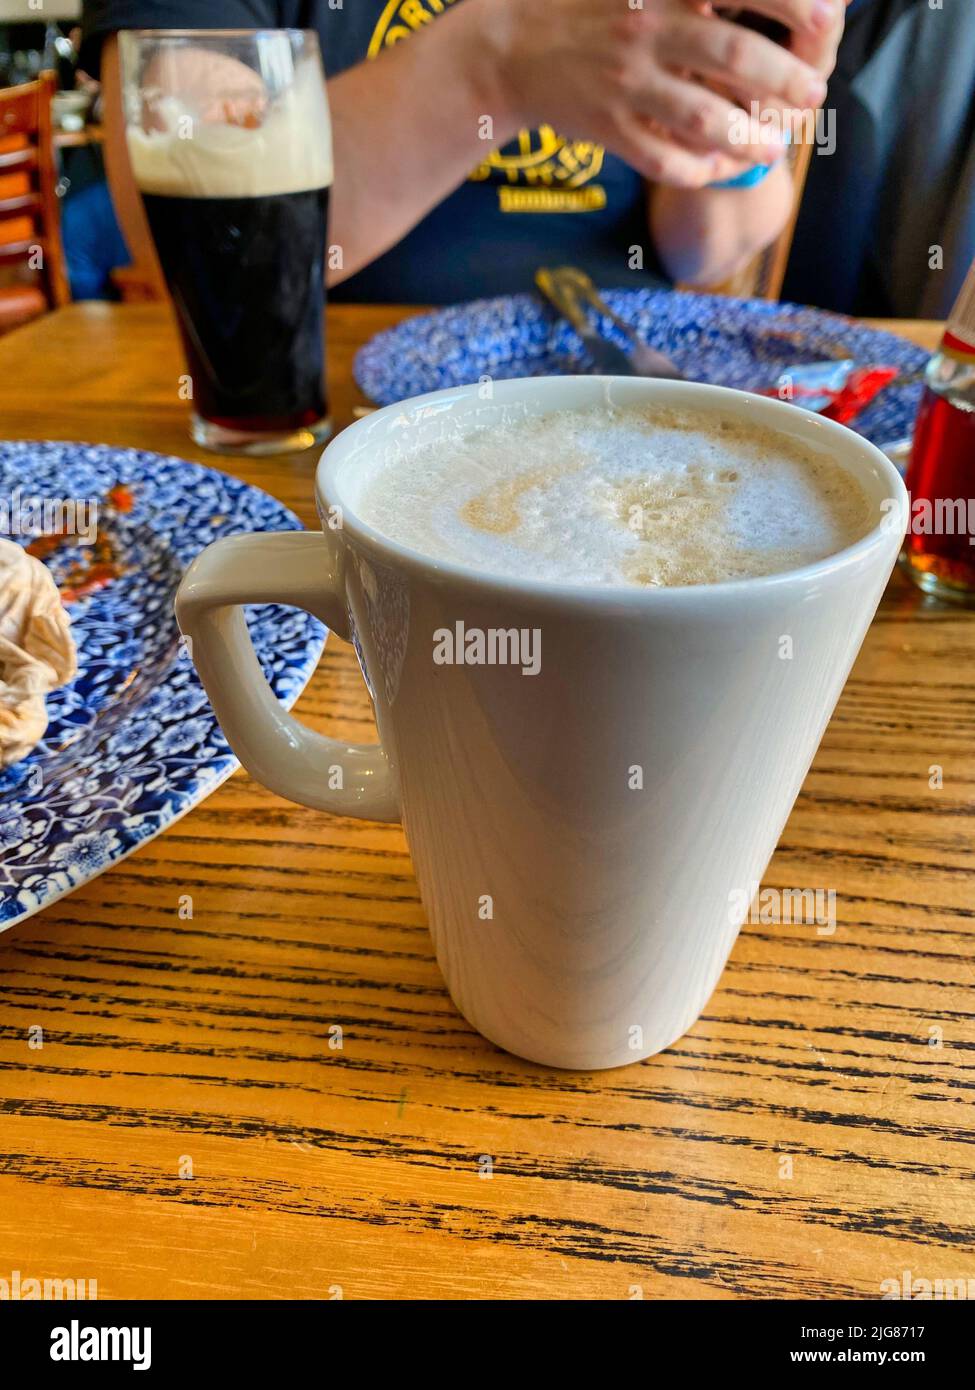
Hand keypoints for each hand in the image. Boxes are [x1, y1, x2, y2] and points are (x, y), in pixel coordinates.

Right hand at [484, 0, 838, 186]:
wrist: (510, 48)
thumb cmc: (588, 2)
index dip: (791, 1)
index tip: (829, 15)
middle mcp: (647, 30)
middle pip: (734, 57)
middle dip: (785, 79)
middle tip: (814, 94)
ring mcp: (627, 84)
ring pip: (705, 119)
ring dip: (750, 137)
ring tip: (775, 147)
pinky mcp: (609, 129)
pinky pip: (665, 159)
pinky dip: (701, 169)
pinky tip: (723, 167)